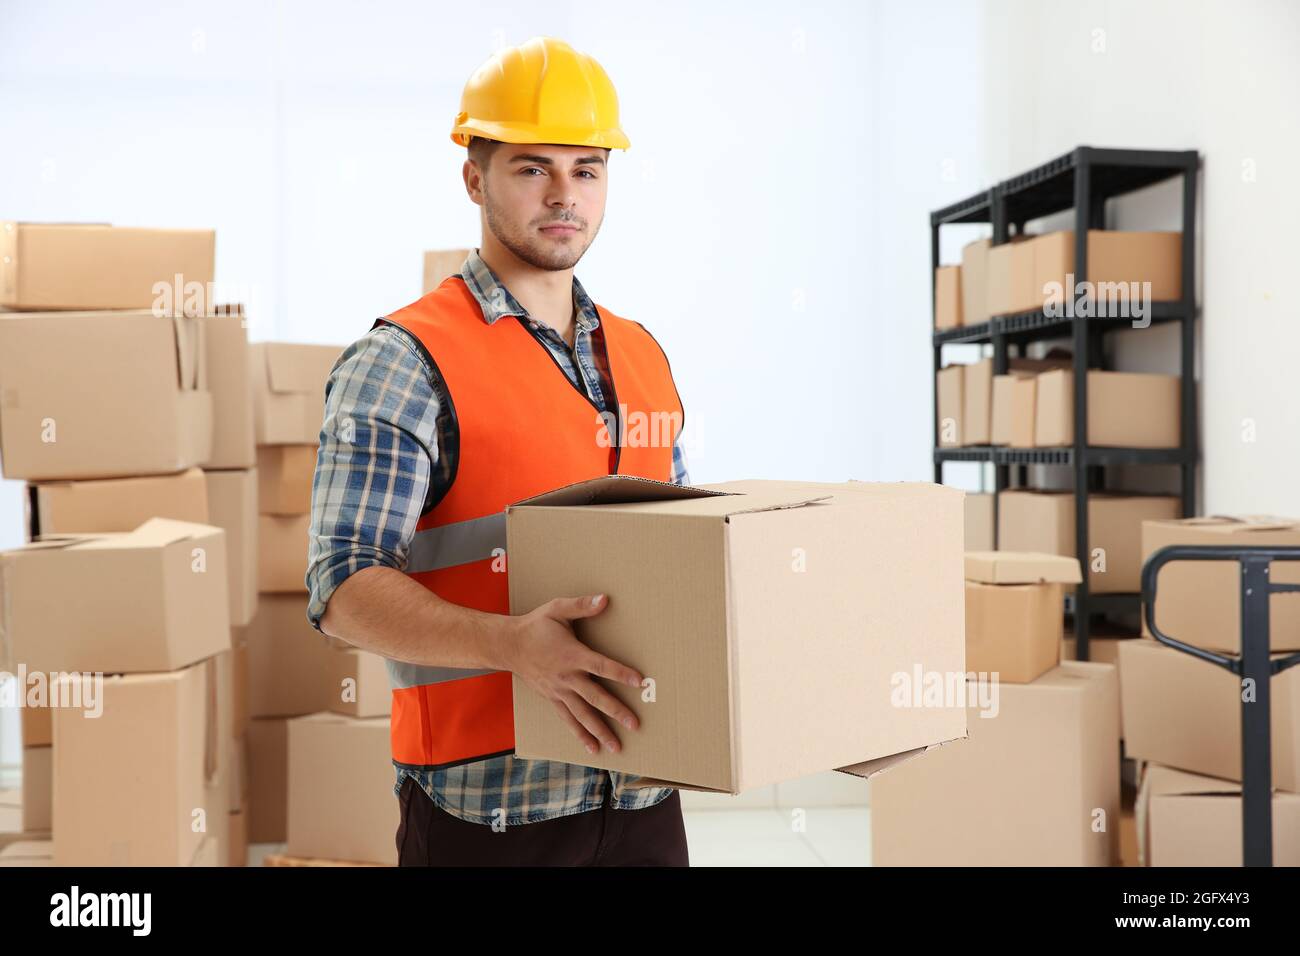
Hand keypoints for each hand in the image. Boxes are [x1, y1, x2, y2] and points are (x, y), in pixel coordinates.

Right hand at [506, 594, 642, 755]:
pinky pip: (569, 720)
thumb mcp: (557, 609)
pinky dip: (581, 735)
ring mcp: (559, 691)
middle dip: (616, 711)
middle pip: (595, 697)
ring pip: (583, 715)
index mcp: (572, 655)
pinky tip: (593, 747)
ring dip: (600, 731)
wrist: (508, 645)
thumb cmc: (536, 626)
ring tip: (617, 747)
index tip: (639, 681)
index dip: (620, 673)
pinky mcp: (553, 699)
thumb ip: (582, 605)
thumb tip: (605, 599)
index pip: (601, 666)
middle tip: (635, 724)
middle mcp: (567, 677)